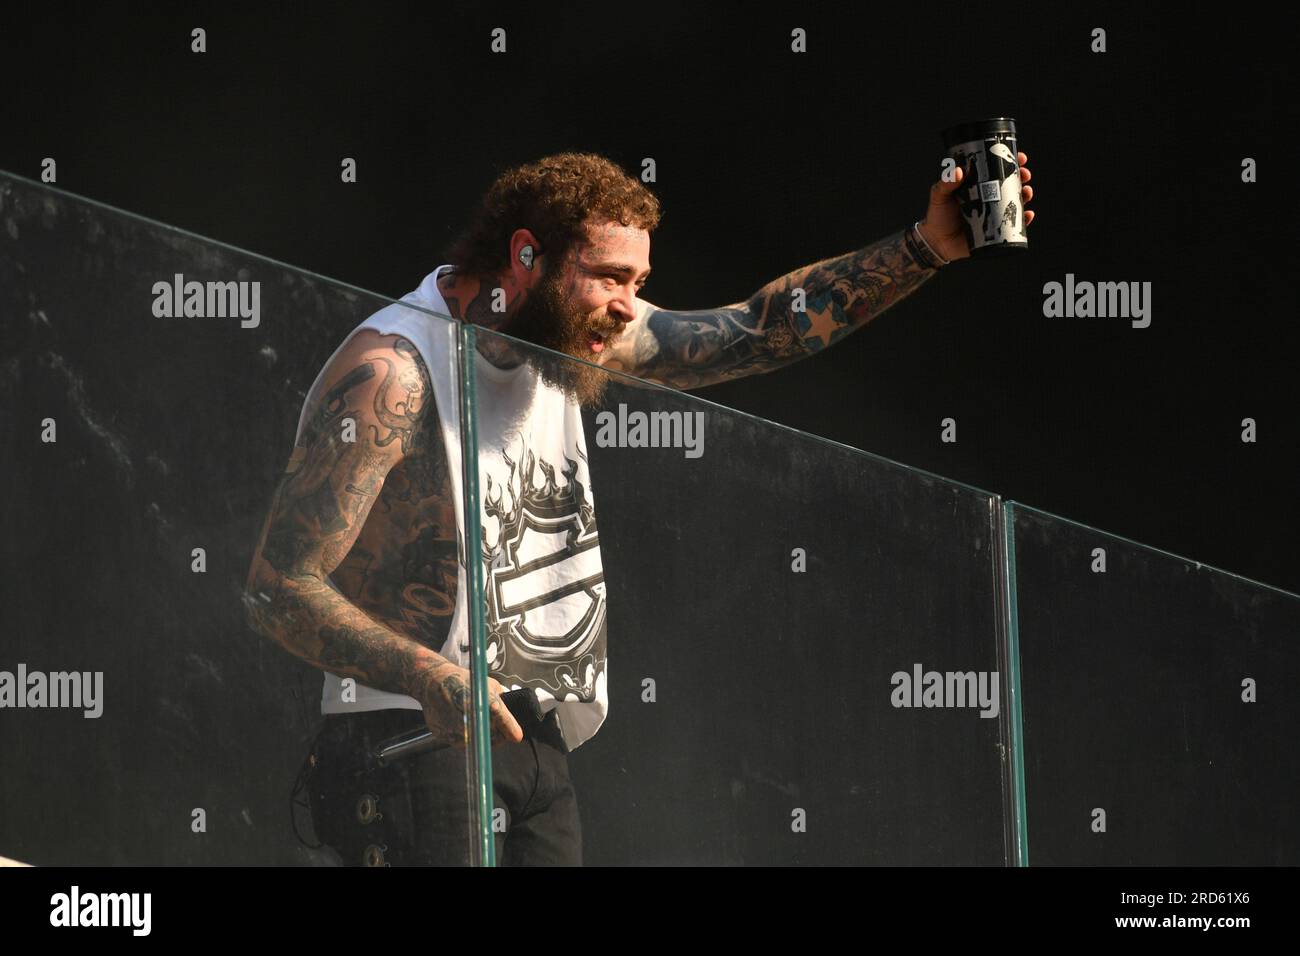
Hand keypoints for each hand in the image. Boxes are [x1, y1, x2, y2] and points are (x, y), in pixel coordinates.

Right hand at [418, 664, 524, 748]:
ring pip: (478, 743)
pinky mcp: (447, 737)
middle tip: (496, 726)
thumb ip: (501, 701)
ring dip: (481, 735)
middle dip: (498, 734)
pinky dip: (466, 736)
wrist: (433, 683)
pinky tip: (462, 722)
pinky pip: (463, 743)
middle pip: (492, 737)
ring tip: (475, 720)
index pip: (503, 721)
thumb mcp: (489, 684)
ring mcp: (457, 730)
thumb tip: (510, 714)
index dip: (511, 729)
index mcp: (485, 702)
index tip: (516, 736)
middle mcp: (471, 718)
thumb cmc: (463, 681)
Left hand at [919, 151, 1034, 261]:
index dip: (1011, 163)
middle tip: (1025, 174)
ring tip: (1027, 192)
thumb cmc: (937, 216)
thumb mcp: (939, 196)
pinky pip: (1014, 225)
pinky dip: (1024, 220)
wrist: (936, 243)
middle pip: (1011, 184)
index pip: (997, 170)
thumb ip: (946, 183)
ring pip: (1016, 202)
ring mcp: (994, 214)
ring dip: (1026, 195)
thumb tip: (960, 171)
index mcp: (978, 186)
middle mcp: (989, 198)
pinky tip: (1028, 214)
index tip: (1020, 157)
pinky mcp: (996, 231)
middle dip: (1022, 177)